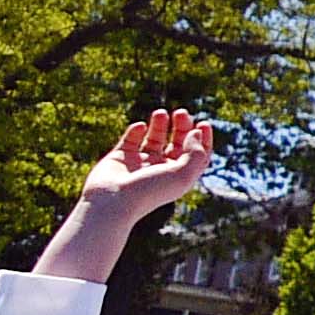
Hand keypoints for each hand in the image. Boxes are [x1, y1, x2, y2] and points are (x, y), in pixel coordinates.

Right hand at [35, 109, 215, 284]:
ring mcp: (140, 163)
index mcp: (179, 176)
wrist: (112, 201)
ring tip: (161, 113)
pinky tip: (140, 127)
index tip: (203, 123)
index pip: (195, 154)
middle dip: (181, 126)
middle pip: (177, 143)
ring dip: (159, 124)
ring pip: (154, 138)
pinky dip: (136, 130)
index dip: (202, 139)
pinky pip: (130, 139)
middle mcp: (160, 169)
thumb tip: (197, 132)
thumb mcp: (183, 174)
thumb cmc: (150, 191)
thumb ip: (196, 153)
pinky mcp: (120, 158)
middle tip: (181, 112)